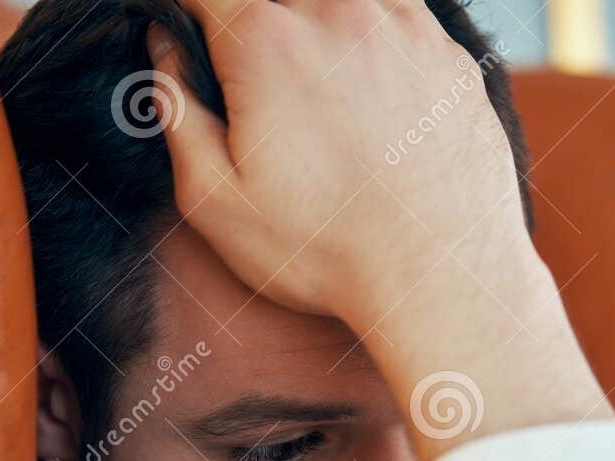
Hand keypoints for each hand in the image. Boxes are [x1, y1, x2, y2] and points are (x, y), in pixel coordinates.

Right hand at [147, 0, 531, 330]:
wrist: (438, 278)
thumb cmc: (324, 252)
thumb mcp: (215, 201)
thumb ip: (178, 112)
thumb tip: (165, 51)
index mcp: (267, 41)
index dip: (198, 19)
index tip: (202, 52)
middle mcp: (338, 12)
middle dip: (260, 31)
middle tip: (266, 99)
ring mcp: (403, 26)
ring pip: (341, 5)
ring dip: (320, 32)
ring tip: (321, 102)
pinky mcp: (449, 52)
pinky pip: (399, 19)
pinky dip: (375, 42)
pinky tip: (370, 97)